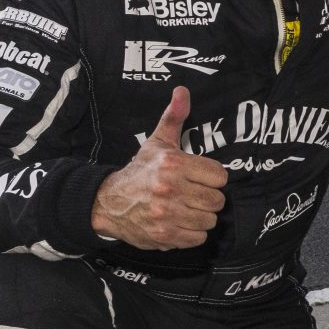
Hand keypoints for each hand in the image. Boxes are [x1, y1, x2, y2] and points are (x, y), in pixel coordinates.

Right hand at [91, 87, 229, 249]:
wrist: (108, 202)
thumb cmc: (140, 171)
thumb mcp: (157, 142)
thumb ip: (174, 117)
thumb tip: (182, 91)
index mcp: (173, 164)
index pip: (220, 176)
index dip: (211, 177)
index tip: (198, 177)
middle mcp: (170, 189)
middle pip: (217, 200)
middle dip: (207, 198)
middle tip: (192, 194)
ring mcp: (167, 214)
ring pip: (210, 220)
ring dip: (201, 216)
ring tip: (185, 208)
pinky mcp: (164, 235)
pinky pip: (198, 238)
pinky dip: (192, 233)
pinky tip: (179, 222)